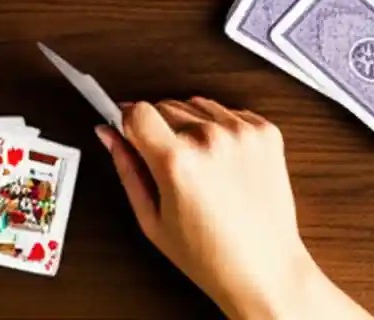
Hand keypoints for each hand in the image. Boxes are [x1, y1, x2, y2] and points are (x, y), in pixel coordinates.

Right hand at [97, 100, 371, 319]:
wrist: (266, 269)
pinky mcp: (266, 132)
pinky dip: (221, 129)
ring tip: (200, 167)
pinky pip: (228, 113)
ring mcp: (242, 133)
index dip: (128, 121)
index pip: (137, 110)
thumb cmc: (209, 255)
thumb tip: (108, 133)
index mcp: (176, 161)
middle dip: (159, 129)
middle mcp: (210, 139)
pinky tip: (223, 164)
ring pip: (195, 105)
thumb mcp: (151, 219)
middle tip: (169, 166)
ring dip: (191, 126)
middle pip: (164, 106)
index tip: (128, 130)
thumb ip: (126, 168)